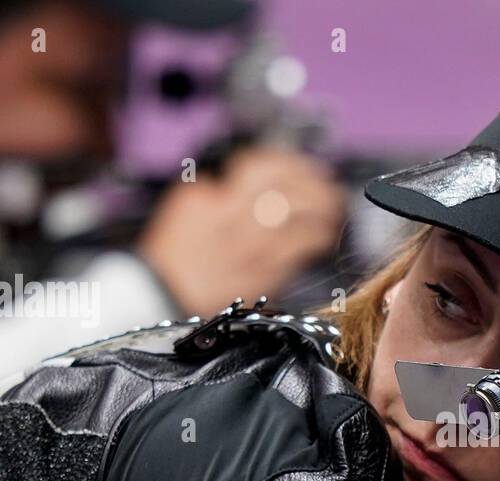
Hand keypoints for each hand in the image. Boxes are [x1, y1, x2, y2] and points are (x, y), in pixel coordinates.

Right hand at [138, 147, 346, 317]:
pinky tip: (326, 233)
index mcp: (213, 195)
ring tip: (332, 204)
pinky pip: (305, 244)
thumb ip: (216, 190)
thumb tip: (237, 183)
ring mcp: (254, 241)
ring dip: (324, 204)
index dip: (286, 163)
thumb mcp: (187, 207)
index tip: (297, 166)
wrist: (167, 297)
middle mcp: (235, 214)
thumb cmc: (175, 257)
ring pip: (302, 210)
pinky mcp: (269, 268)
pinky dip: (321, 235)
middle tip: (323, 181)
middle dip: (312, 178)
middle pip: (287, 183)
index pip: (259, 166)